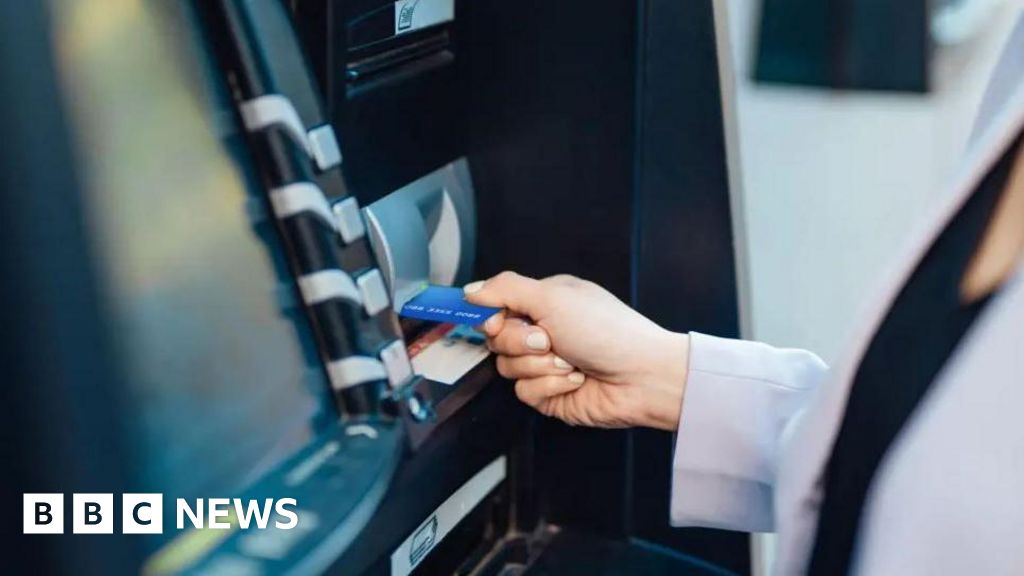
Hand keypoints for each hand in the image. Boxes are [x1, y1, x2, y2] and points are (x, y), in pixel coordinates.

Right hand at [464, 272, 689, 430]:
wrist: (641, 377)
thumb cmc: (609, 332)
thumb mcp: (553, 296)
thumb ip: (506, 289)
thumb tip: (471, 290)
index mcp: (545, 302)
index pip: (496, 306)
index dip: (490, 316)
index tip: (495, 320)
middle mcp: (544, 331)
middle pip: (496, 339)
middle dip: (520, 341)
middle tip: (548, 339)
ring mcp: (545, 364)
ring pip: (507, 368)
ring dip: (539, 366)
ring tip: (569, 360)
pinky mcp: (550, 393)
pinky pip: (524, 392)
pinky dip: (550, 386)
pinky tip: (575, 379)